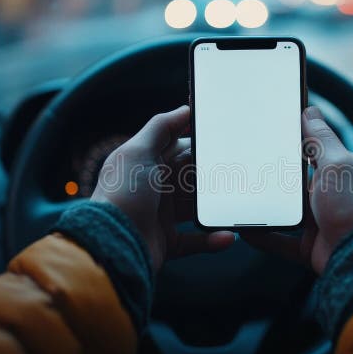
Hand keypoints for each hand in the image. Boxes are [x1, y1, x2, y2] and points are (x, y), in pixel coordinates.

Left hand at [91, 106, 233, 271]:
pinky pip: (196, 240)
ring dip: (216, 207)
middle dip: (213, 177)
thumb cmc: (123, 194)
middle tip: (240, 173)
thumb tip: (185, 109)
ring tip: (236, 204)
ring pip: (197, 207)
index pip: (180, 149)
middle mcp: (154, 188)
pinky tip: (227, 235)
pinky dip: (212, 238)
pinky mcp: (167, 242)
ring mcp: (161, 216)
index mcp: (147, 164)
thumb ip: (161, 126)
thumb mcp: (138, 151)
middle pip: (192, 178)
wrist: (112, 244)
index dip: (201, 146)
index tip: (226, 142)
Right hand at [244, 106, 352, 273]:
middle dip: (275, 176)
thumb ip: (321, 139)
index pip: (315, 151)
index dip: (295, 142)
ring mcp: (321, 223)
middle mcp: (333, 196)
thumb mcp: (338, 163)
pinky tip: (246, 228)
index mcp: (343, 172)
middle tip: (248, 164)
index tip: (270, 134)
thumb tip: (311, 111)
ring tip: (243, 194)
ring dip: (266, 206)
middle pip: (297, 182)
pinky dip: (263, 236)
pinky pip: (280, 240)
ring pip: (287, 211)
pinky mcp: (310, 247)